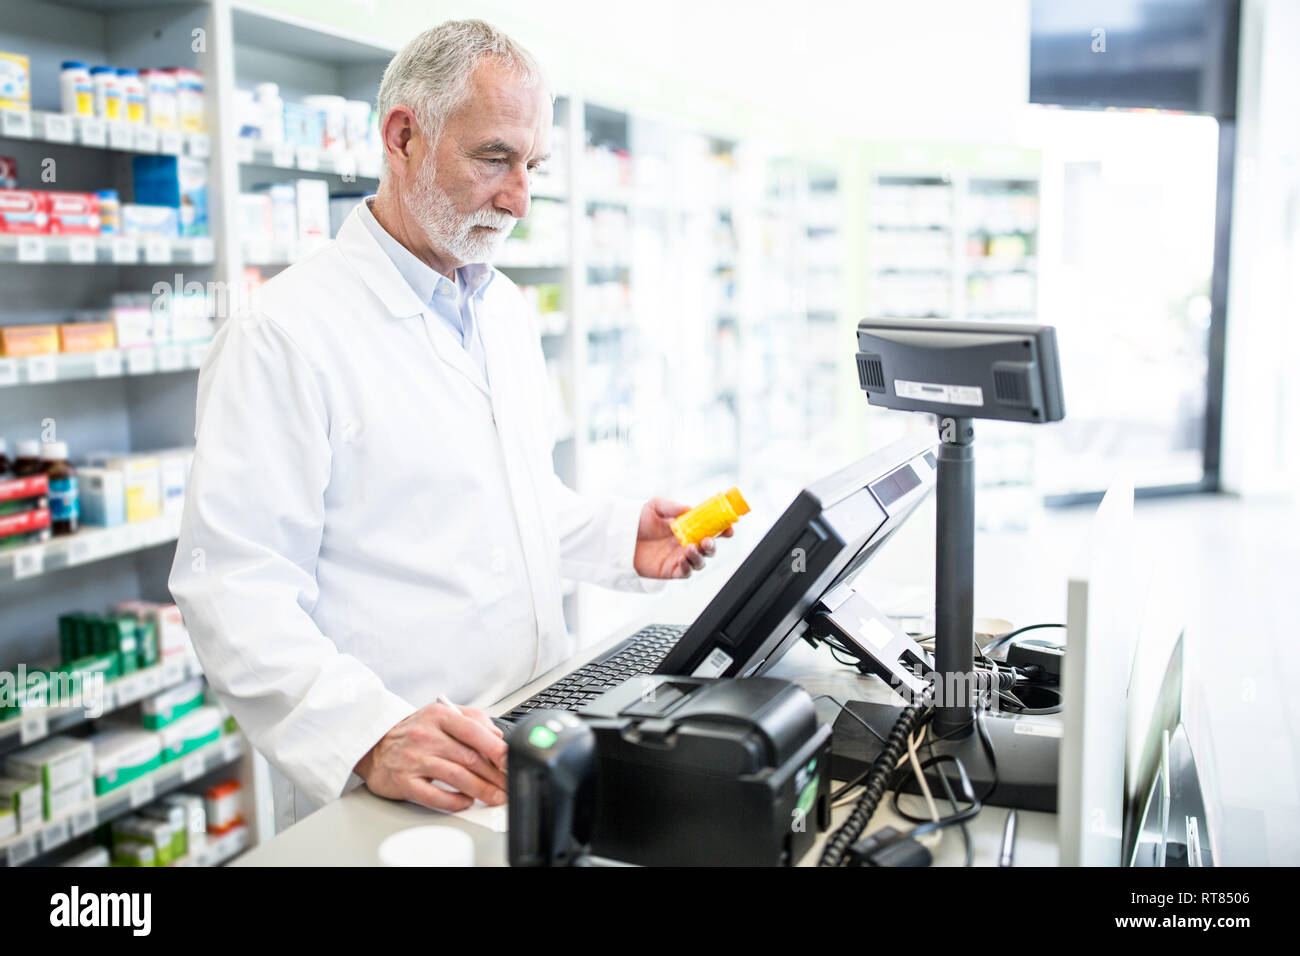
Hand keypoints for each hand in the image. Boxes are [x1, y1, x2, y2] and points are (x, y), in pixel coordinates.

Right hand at [354, 702, 507, 810]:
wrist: (374, 745)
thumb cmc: (413, 732)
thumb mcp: (441, 715)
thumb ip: (471, 719)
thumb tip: (498, 736)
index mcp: (439, 716)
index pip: (475, 732)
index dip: (497, 749)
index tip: (511, 760)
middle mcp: (427, 736)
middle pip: (470, 758)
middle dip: (495, 775)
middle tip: (509, 784)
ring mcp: (414, 760)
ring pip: (457, 777)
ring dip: (482, 790)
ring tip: (496, 797)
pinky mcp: (405, 782)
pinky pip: (436, 795)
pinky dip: (455, 801)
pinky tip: (466, 801)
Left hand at [633, 497, 733, 579]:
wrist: (619, 537)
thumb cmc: (636, 520)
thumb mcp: (655, 506)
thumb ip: (673, 506)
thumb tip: (690, 508)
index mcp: (687, 528)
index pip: (711, 530)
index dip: (722, 529)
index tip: (729, 527)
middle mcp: (685, 544)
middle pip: (708, 548)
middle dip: (713, 545)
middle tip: (708, 540)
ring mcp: (678, 558)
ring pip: (699, 562)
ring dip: (700, 556)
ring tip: (691, 547)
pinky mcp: (669, 571)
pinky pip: (685, 573)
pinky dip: (687, 567)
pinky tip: (682, 559)